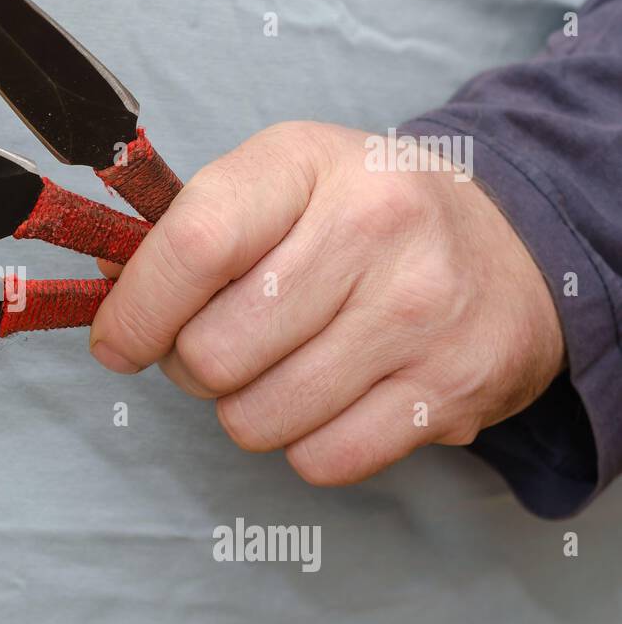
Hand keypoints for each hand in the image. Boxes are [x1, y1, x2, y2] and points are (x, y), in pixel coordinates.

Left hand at [90, 122, 565, 484]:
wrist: (515, 247)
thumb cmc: (364, 215)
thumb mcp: (278, 183)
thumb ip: (187, 232)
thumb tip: (108, 295)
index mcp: (306, 163)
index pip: (191, 248)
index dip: (135, 312)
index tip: (118, 341)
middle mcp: (373, 229)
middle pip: (212, 354)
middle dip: (192, 365)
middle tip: (224, 344)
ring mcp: (419, 313)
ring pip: (257, 418)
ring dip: (248, 409)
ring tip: (284, 367)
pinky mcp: (450, 390)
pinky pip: (322, 460)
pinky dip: (306, 444)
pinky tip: (331, 399)